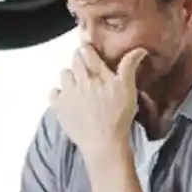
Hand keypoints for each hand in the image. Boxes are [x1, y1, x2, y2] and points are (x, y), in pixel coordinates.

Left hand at [49, 45, 147, 159]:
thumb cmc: (118, 116)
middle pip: (74, 60)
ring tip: (78, 84)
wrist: (103, 142)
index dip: (88, 48)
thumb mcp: (128, 89)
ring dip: (70, 75)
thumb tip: (139, 50)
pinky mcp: (59, 108)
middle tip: (86, 68)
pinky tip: (66, 97)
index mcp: (97, 74)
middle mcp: (80, 80)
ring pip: (63, 74)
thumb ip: (130, 67)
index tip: (89, 50)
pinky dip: (58, 92)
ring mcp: (68, 93)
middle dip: (79, 60)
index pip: (87, 51)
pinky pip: (53, 93)